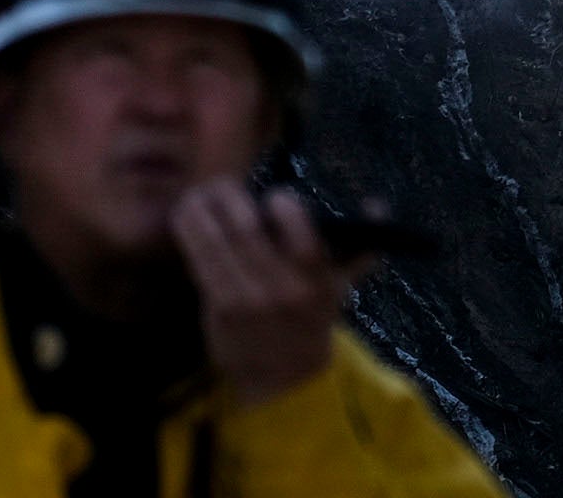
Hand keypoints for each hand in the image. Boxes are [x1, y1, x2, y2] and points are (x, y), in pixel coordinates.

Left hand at [171, 181, 378, 403]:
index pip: (303, 238)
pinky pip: (199, 261)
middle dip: (231, 198)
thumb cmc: (311, 321)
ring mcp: (248, 302)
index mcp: (319, 283)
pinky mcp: (219, 309)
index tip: (275, 197)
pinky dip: (189, 233)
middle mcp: (284, 292)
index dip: (285, 207)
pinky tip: (184, 216)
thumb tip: (378, 204)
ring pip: (217, 242)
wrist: (282, 379)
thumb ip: (359, 249)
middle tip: (223, 184)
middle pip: (249, 231)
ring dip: (202, 209)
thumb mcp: (340, 289)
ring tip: (197, 193)